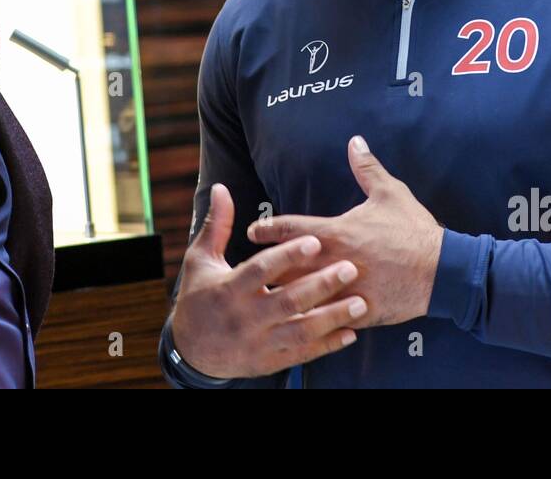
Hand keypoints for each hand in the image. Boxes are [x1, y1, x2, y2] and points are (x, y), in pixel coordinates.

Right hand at [169, 183, 366, 378]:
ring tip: (361, 303)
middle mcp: (244, 318)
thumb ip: (217, 225)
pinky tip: (352, 333)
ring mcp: (258, 343)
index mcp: (228, 289)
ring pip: (300, 331)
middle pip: (287, 301)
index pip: (261, 270)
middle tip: (351, 268)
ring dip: (332, 317)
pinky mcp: (268, 362)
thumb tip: (221, 187)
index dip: (288, 255)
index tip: (315, 240)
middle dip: (321, 285)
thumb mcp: (200, 260)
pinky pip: (302, 354)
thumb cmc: (198, 297)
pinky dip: (327, 345)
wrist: (189, 352)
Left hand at [247, 136, 443, 328]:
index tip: (252, 231)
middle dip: (267, 269)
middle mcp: (334, 262)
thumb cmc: (414, 230)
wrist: (443, 270)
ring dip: (283, 298)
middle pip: (285, 267)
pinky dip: (311, 321)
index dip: (266, 229)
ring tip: (265, 300)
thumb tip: (355, 141)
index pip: (289, 229)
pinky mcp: (358, 312)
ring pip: (302, 298)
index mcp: (337, 232)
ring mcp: (345, 290)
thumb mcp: (391, 194)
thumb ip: (367, 169)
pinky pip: (327, 320)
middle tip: (250, 270)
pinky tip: (297, 325)